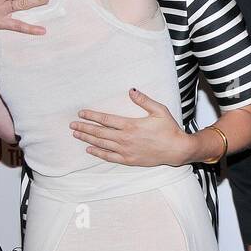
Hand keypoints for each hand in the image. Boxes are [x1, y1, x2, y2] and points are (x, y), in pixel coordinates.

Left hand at [70, 88, 190, 165]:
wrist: (177, 149)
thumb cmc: (169, 129)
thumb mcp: (160, 111)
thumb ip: (144, 100)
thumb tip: (131, 90)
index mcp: (131, 125)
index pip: (105, 120)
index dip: (92, 116)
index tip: (81, 113)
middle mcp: (125, 138)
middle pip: (99, 132)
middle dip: (84, 128)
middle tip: (72, 125)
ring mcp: (126, 150)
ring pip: (102, 144)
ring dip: (88, 139)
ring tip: (77, 135)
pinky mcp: (129, 160)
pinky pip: (109, 157)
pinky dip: (98, 153)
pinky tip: (90, 149)